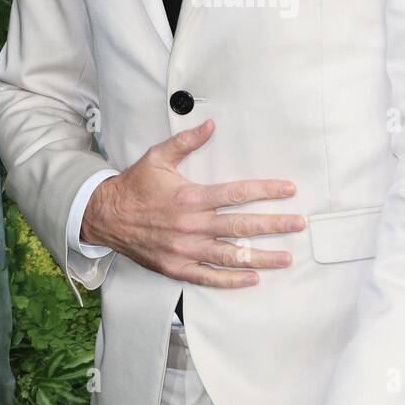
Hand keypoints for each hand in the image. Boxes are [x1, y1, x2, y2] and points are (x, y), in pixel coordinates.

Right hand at [80, 117, 305, 291]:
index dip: (266, 191)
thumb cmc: (135, 185)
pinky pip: (209, 277)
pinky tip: (253, 278)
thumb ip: (186, 141)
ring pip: (231, 256)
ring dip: (262, 257)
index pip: (236, 194)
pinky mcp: (176, 267)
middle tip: (299, 224)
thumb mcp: (158, 157)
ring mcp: (184, 250)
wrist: (105, 216)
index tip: (289, 190)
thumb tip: (211, 124)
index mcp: (190, 197)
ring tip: (286, 258)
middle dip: (274, 225)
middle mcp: (191, 226)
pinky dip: (232, 280)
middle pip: (241, 226)